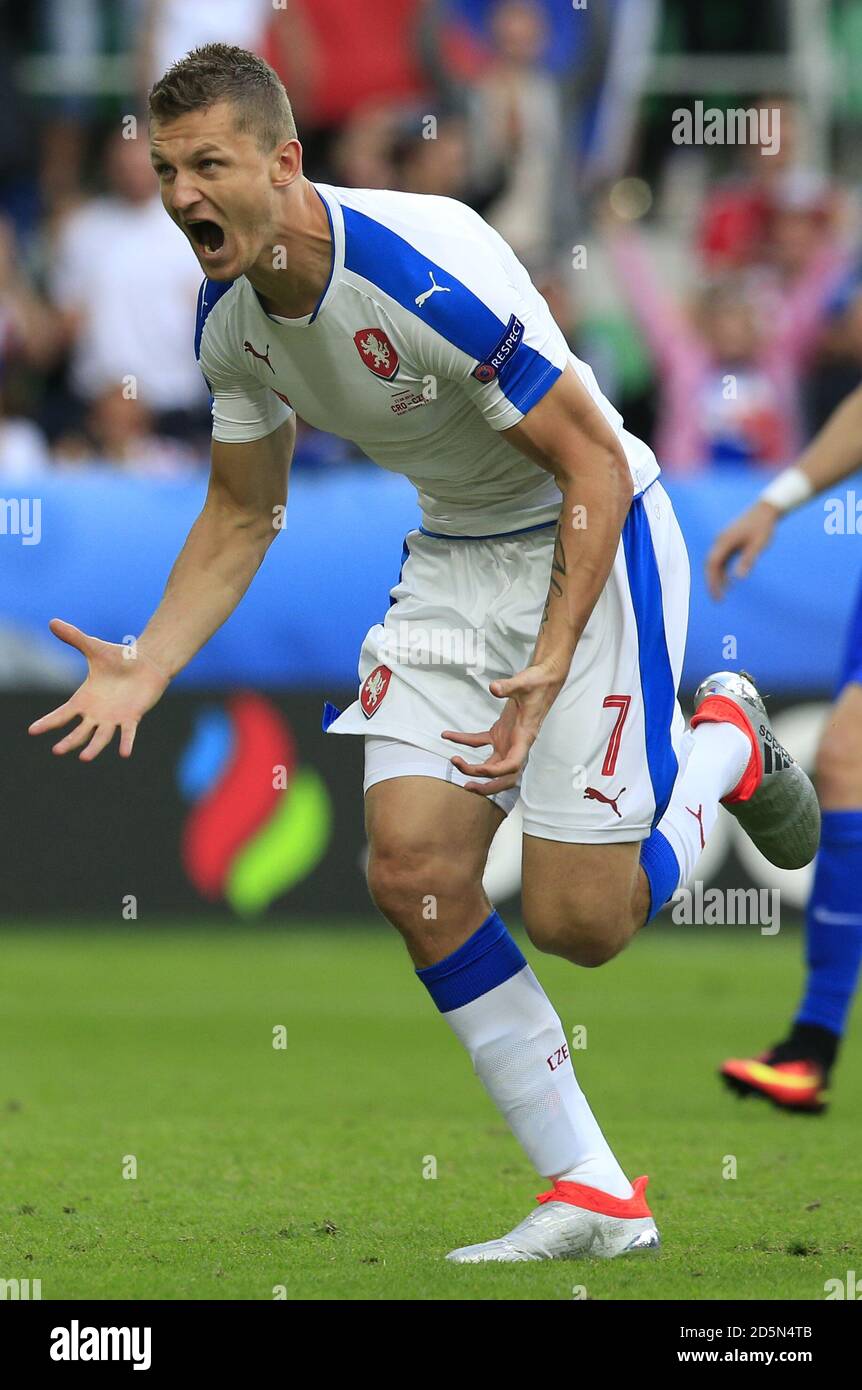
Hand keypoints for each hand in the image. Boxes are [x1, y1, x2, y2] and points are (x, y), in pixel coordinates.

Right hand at [28, 619, 169, 760]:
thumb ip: (74, 637)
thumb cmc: (119, 658)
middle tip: (57, 751)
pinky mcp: (132, 717)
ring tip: (83, 758)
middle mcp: (97, 713)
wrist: (146, 662)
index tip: (32, 731)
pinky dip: (126, 742)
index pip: (62, 714)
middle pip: (79, 732)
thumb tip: (52, 621)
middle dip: (69, 741)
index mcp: (84, 699)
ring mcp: (114, 717)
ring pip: (101, 737)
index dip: (48, 722)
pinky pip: (128, 733)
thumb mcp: (93, 647)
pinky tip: (124, 753)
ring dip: (93, 748)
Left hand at [442, 662, 563, 795]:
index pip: (512, 766)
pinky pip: (479, 742)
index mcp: (524, 738)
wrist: (542, 681)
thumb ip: (509, 686)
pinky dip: (464, 741)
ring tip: (455, 763)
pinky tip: (449, 735)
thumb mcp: (524, 683)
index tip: (479, 769)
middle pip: (504, 777)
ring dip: (474, 769)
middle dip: (487, 785)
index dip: (496, 772)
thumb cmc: (537, 684)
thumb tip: (494, 688)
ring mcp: (507, 741)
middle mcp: (516, 745)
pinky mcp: (499, 733)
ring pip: (491, 765)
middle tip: (466, 785)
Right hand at [706, 500, 778, 600]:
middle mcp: (720, 541)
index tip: (718, 595)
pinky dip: (722, 572)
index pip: (713, 564)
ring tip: (723, 595)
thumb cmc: (763, 527)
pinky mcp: (728, 542)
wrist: (765, 510)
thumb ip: (748, 560)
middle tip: (717, 599)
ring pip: (715, 563)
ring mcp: (723, 541)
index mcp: (725, 541)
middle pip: (710, 565)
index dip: (712, 581)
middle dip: (712, 583)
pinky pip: (721, 560)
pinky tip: (729, 583)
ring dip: (717, 578)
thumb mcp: (758, 544)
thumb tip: (739, 578)